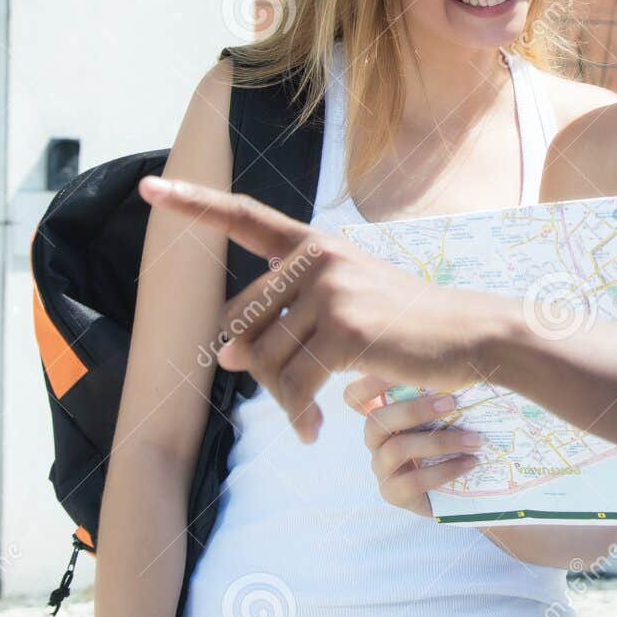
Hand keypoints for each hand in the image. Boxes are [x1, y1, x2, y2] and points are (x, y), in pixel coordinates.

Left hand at [139, 175, 494, 442]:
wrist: (466, 335)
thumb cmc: (403, 324)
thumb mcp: (344, 303)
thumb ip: (284, 319)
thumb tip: (226, 355)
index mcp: (313, 245)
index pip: (244, 218)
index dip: (193, 203)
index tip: (149, 187)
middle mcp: (317, 258)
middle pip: (242, 321)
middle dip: (257, 370)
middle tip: (289, 400)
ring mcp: (331, 290)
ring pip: (264, 357)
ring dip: (280, 399)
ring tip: (306, 416)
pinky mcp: (346, 328)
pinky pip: (295, 383)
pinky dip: (299, 414)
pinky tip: (315, 430)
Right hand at [344, 380, 483, 515]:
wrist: (455, 488)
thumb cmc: (449, 438)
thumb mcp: (444, 413)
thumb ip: (440, 392)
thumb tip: (462, 367)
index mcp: (383, 414)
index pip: (355, 396)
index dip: (368, 382)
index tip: (397, 369)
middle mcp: (375, 440)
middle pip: (376, 420)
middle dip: (414, 410)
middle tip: (452, 402)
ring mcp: (381, 468)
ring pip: (398, 449)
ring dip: (441, 442)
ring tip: (475, 440)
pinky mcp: (393, 493)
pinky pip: (413, 481)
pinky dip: (445, 470)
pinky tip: (470, 462)